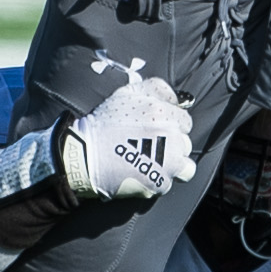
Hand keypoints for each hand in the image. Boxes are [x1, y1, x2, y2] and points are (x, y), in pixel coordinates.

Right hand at [59, 57, 195, 201]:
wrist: (85, 155)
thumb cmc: (103, 123)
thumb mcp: (126, 93)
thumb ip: (156, 88)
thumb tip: (177, 97)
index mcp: (163, 114)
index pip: (185, 121)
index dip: (170, 124)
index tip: (155, 130)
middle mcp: (171, 137)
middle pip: (185, 143)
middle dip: (171, 144)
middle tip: (150, 146)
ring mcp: (168, 162)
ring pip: (185, 166)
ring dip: (172, 164)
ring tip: (151, 163)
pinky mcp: (160, 182)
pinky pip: (168, 182)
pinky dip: (157, 179)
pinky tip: (142, 173)